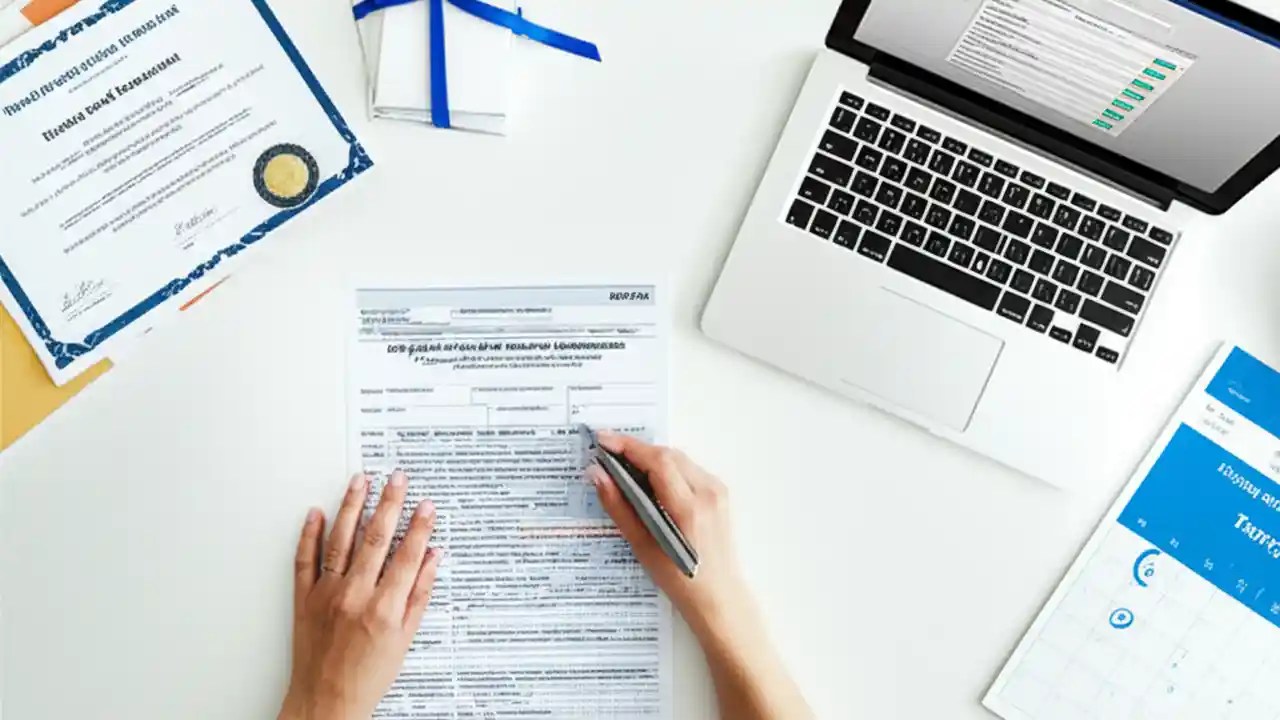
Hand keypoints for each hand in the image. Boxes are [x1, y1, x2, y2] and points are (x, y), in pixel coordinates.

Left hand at [279, 472, 440, 719]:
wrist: (326, 702)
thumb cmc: (367, 677)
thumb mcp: (405, 639)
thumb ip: (419, 595)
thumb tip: (431, 559)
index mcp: (384, 608)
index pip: (407, 555)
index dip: (420, 526)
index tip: (427, 505)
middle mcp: (355, 596)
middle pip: (376, 538)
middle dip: (389, 503)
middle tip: (397, 478)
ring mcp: (327, 595)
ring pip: (340, 540)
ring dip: (352, 506)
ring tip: (360, 481)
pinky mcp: (304, 599)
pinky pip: (305, 559)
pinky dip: (310, 534)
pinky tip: (317, 513)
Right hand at [588, 432, 749, 635]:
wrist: (719, 597)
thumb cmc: (681, 580)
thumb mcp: (643, 546)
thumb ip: (619, 506)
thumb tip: (598, 475)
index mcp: (690, 508)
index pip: (657, 462)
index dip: (628, 446)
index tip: (603, 440)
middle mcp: (708, 493)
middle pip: (668, 455)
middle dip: (637, 450)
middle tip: (608, 453)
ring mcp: (718, 492)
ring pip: (679, 459)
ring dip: (651, 458)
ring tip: (624, 466)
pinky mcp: (720, 494)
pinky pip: (689, 470)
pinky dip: (666, 468)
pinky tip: (649, 480)